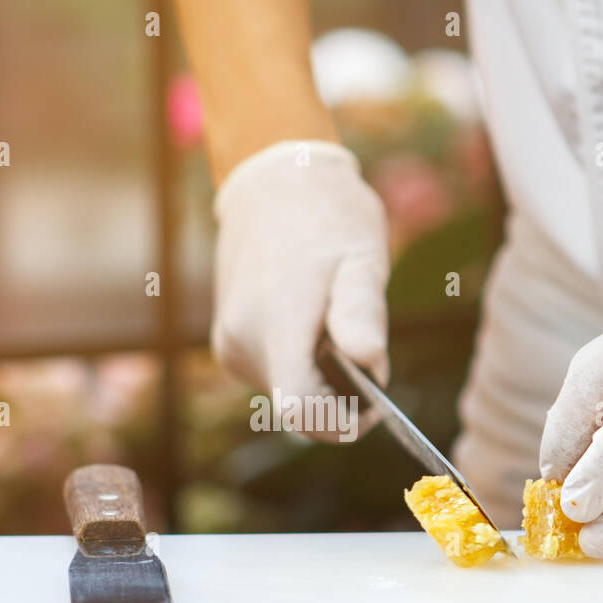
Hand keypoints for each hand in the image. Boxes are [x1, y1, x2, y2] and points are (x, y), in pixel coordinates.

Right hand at [213, 140, 388, 439]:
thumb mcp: (361, 256)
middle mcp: (242, 342)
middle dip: (338, 396)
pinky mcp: (228, 343)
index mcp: (276, 323)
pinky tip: (312, 321)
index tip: (374, 406)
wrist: (273, 181)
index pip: (301, 410)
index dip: (341, 422)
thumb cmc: (327, 216)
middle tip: (363, 346)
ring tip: (335, 322)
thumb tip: (370, 363)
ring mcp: (230, 345)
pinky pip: (274, 375)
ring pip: (287, 394)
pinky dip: (301, 365)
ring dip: (320, 378)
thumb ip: (363, 311)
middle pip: (298, 408)